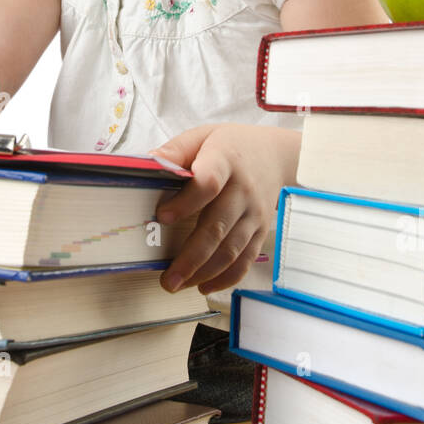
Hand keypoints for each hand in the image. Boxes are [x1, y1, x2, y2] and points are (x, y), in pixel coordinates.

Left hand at [149, 123, 301, 294]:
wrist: (275, 156)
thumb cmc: (230, 147)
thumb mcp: (201, 137)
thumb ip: (175, 151)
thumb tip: (148, 164)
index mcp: (225, 161)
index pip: (208, 183)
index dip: (186, 202)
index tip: (162, 216)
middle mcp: (243, 190)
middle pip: (217, 226)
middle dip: (191, 257)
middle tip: (167, 277)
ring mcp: (254, 213)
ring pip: (231, 249)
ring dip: (204, 272)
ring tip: (178, 284)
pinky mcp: (261, 230)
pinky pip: (245, 259)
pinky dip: (226, 278)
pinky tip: (204, 286)